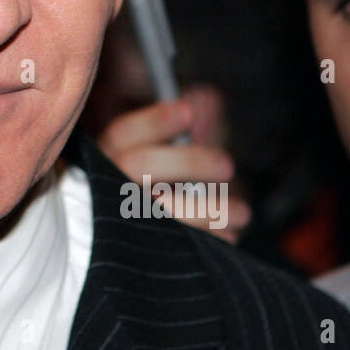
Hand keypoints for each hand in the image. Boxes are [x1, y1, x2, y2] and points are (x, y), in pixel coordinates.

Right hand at [97, 85, 249, 242]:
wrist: (127, 241)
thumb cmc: (152, 185)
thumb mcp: (162, 151)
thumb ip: (181, 125)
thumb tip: (207, 98)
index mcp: (107, 156)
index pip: (122, 133)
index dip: (156, 122)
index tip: (188, 112)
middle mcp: (107, 185)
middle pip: (139, 167)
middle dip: (189, 162)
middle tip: (227, 166)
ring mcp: (120, 220)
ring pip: (158, 212)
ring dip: (208, 211)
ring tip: (242, 211)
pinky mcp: (140, 251)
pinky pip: (173, 247)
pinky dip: (207, 242)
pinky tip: (228, 236)